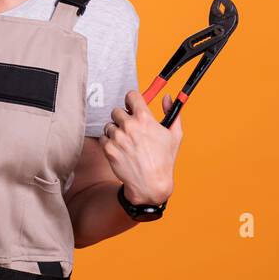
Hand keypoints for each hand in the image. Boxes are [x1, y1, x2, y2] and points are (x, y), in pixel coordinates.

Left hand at [100, 89, 181, 204]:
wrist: (150, 183)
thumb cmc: (164, 160)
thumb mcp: (175, 134)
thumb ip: (172, 112)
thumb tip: (167, 97)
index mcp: (145, 118)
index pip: (131, 96)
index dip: (132, 100)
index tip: (132, 106)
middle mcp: (129, 125)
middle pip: (117, 111)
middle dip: (123, 118)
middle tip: (131, 129)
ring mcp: (117, 137)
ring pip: (109, 125)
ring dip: (115, 131)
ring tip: (127, 143)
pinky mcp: (108, 149)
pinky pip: (103, 138)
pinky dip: (109, 143)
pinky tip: (121, 150)